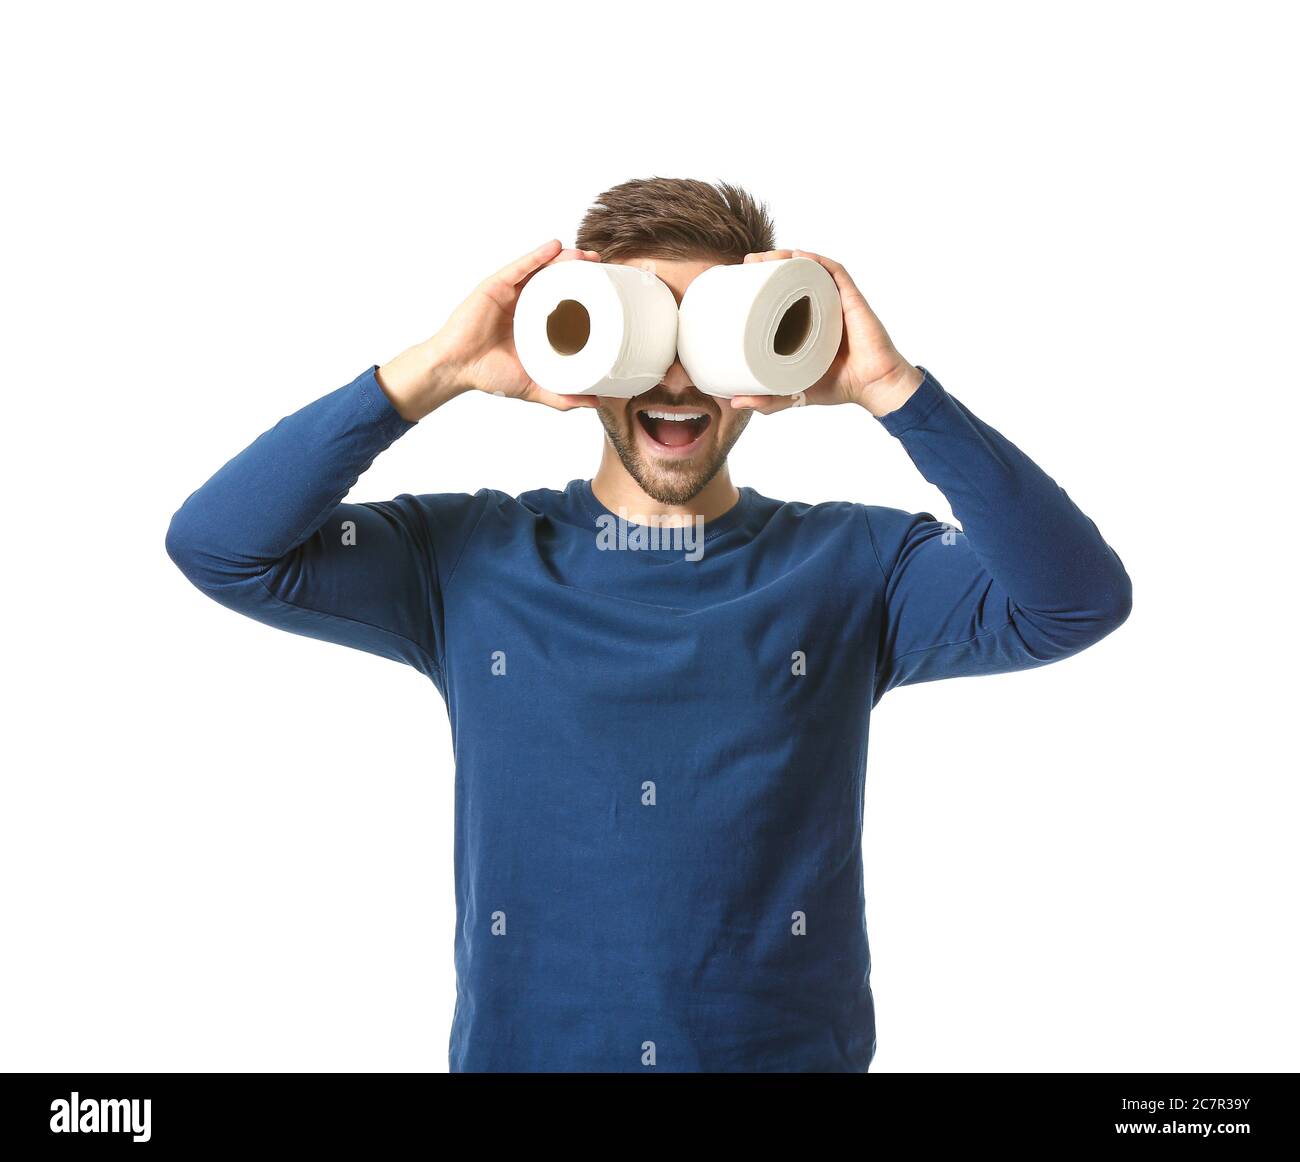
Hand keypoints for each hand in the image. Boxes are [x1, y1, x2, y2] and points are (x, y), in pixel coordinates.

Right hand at [377, 240, 601, 420]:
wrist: (456, 369)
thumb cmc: (490, 375)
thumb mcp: (535, 386)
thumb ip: (563, 396)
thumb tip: (596, 401)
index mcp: (535, 323)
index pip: (565, 301)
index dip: (586, 292)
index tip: (608, 287)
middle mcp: (525, 304)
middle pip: (557, 280)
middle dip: (579, 270)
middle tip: (600, 265)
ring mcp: (510, 294)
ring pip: (542, 270)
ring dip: (564, 259)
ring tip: (585, 255)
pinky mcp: (495, 286)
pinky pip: (520, 267)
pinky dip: (537, 256)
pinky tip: (555, 246)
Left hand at [728, 249, 922, 417]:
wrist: (874, 386)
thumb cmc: (839, 386)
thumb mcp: (794, 393)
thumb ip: (767, 400)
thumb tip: (734, 402)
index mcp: (805, 324)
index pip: (780, 297)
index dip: (759, 285)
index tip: (738, 280)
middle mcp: (819, 308)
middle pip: (792, 277)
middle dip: (769, 264)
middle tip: (748, 262)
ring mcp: (835, 301)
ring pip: (811, 269)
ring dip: (788, 257)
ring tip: (767, 256)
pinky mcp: (852, 299)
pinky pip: (835, 272)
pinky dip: (817, 260)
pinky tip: (799, 255)